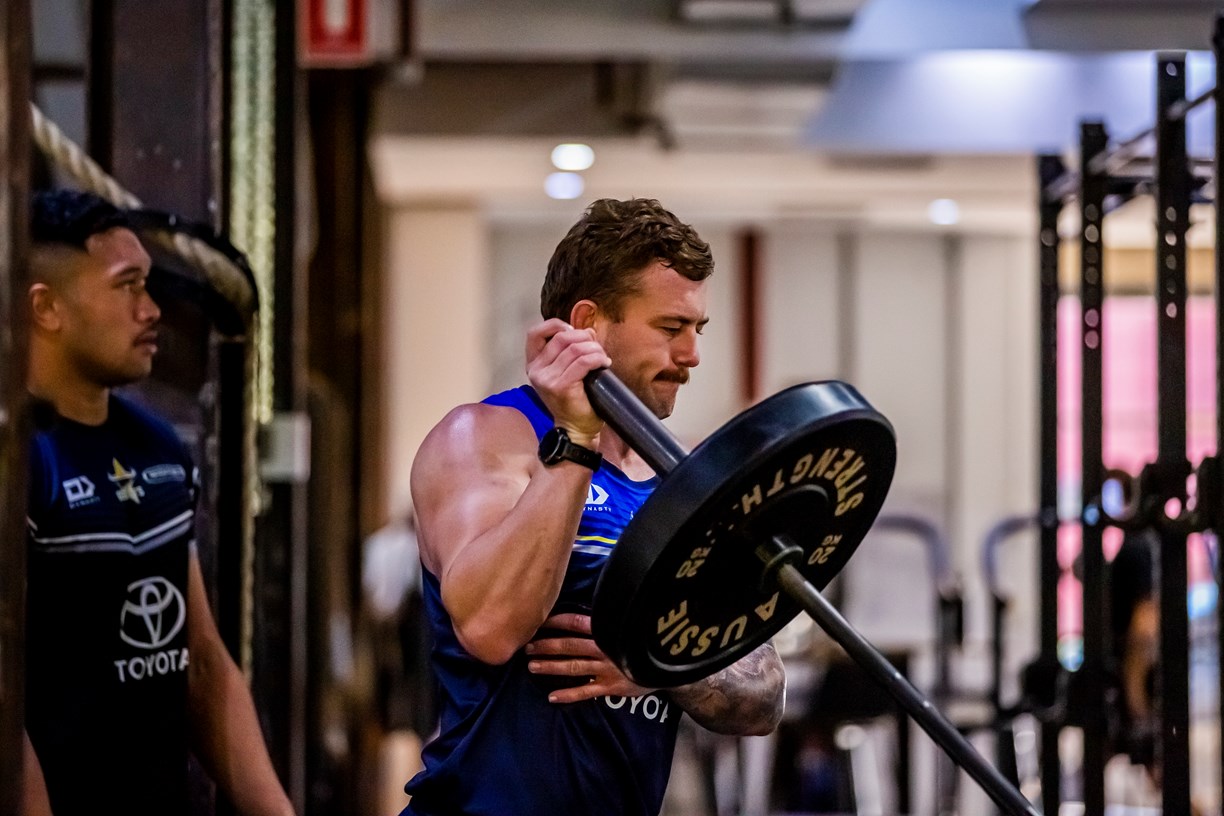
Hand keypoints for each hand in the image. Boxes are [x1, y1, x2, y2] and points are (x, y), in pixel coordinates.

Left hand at [525, 612, 653, 702]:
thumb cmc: (641, 642)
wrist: (668, 665)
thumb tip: (581, 611)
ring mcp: (608, 669)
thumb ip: (605, 621)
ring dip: (551, 667)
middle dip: (547, 646)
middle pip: (570, 645)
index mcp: (607, 630)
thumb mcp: (626, 625)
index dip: (556, 622)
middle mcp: (606, 648)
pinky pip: (586, 692)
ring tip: (532, 666)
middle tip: (527, 646)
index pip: (576, 623)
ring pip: (574, 667)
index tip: (539, 622)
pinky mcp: (612, 687)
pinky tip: (552, 696)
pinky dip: (569, 695)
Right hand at [526, 319, 609, 444]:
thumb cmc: (574, 399)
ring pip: (575, 348)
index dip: (555, 325)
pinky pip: (584, 362)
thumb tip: (588, 330)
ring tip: (603, 358)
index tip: (573, 330)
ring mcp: (547, 379)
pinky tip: (604, 364)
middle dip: (584, 337)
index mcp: (533, 364)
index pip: (535, 333)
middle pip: (561, 338)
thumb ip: (569, 350)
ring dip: (595, 349)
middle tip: (597, 347)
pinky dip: (598, 358)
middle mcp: (536, 370)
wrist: (577, 428)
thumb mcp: (564, 371)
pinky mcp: (561, 386)